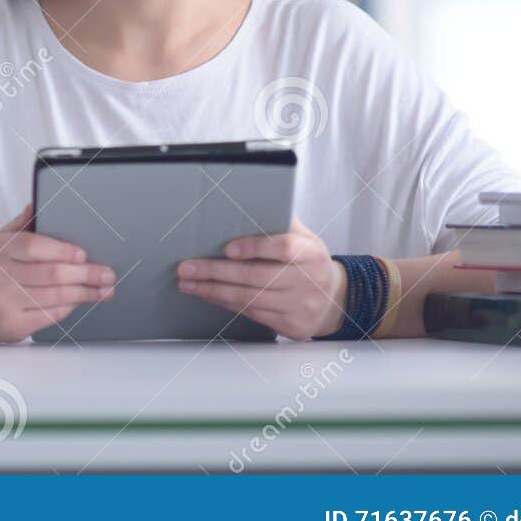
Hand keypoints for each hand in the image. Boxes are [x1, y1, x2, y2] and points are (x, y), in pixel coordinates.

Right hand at [0, 204, 115, 341]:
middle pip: (51, 274)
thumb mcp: (3, 242)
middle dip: (85, 274)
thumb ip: (23, 223)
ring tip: (104, 290)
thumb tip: (37, 203)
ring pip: (56, 297)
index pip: (32, 246)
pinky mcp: (14, 324)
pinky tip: (81, 301)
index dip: (61, 250)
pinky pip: (51, 315)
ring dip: (85, 293)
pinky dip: (71, 307)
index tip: (83, 254)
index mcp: (0, 248)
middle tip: (108, 275)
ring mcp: (5, 302)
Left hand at [175, 215, 346, 340]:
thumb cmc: (309, 261)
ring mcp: (300, 306)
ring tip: (187, 282)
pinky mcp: (291, 326)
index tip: (227, 248)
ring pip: (250, 299)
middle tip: (187, 267)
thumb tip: (249, 194)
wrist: (334, 299)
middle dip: (216, 272)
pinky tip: (207, 294)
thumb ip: (279, 220)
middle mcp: (308, 280)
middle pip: (258, 277)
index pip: (284, 248)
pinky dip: (225, 303)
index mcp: (311, 253)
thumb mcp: (304, 237)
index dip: (255, 247)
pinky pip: (252, 314)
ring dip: (213, 291)